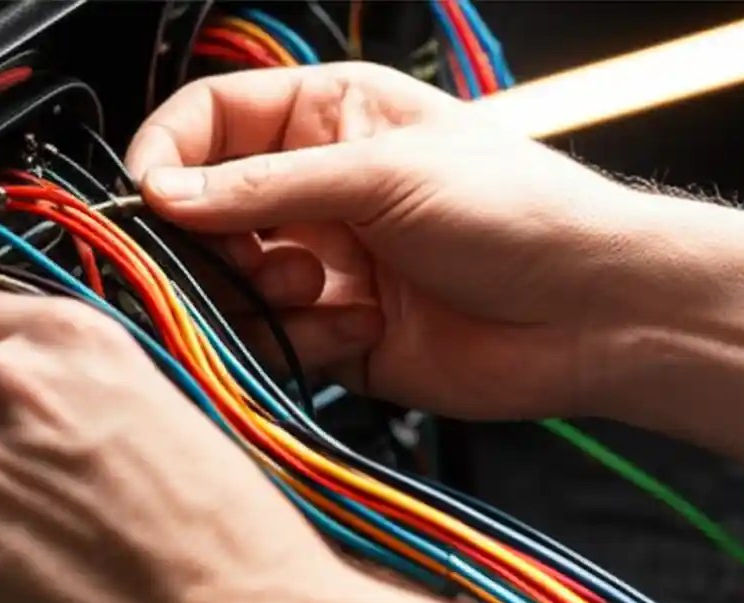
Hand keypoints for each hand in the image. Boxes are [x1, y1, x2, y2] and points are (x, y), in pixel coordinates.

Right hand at [127, 62, 645, 419]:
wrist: (591, 313)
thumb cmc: (521, 214)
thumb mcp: (385, 174)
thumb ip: (268, 186)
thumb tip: (168, 192)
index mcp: (333, 119)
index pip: (214, 120)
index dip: (171, 153)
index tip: (152, 194)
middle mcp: (322, 190)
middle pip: (210, 210)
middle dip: (219, 239)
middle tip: (250, 254)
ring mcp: (330, 264)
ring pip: (234, 283)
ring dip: (267, 293)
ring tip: (324, 290)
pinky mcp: (340, 333)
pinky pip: (277, 341)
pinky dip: (306, 338)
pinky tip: (366, 326)